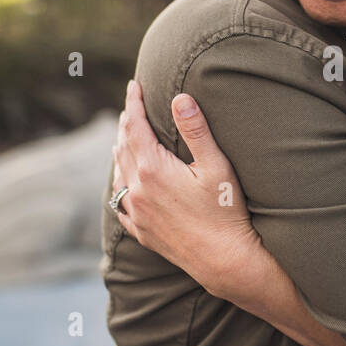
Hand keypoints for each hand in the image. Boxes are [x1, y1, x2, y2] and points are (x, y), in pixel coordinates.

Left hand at [111, 80, 262, 299]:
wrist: (224, 260)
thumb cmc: (226, 212)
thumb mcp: (216, 166)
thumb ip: (196, 130)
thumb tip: (179, 98)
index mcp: (153, 169)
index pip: (135, 126)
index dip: (134, 103)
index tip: (134, 85)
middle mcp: (137, 190)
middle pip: (123, 147)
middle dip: (126, 124)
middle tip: (131, 107)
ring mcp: (137, 213)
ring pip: (119, 174)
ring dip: (121, 152)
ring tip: (124, 138)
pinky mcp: (141, 231)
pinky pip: (120, 203)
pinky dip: (121, 184)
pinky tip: (125, 184)